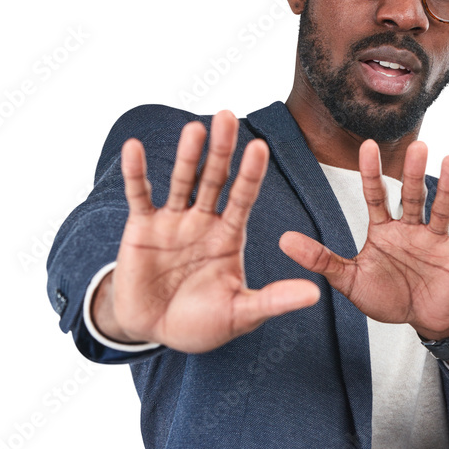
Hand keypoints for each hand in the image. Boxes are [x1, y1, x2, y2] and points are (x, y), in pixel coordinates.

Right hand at [93, 111, 320, 352]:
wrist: (155, 332)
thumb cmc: (202, 323)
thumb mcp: (241, 313)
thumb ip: (274, 301)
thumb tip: (315, 295)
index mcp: (229, 236)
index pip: (243, 198)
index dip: (250, 175)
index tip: (261, 148)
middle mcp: (203, 222)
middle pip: (214, 180)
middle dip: (222, 151)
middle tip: (228, 116)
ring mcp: (172, 222)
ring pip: (181, 181)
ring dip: (186, 155)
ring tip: (194, 128)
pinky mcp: (141, 228)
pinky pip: (139, 196)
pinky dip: (135, 173)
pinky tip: (133, 147)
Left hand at [278, 139, 448, 338]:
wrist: (422, 319)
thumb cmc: (387, 296)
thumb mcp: (349, 280)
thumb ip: (321, 259)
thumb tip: (282, 241)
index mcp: (383, 229)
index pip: (375, 195)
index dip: (369, 172)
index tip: (365, 144)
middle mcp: (410, 227)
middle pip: (411, 195)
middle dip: (413, 172)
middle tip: (417, 145)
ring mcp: (436, 239)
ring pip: (441, 208)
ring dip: (447, 186)